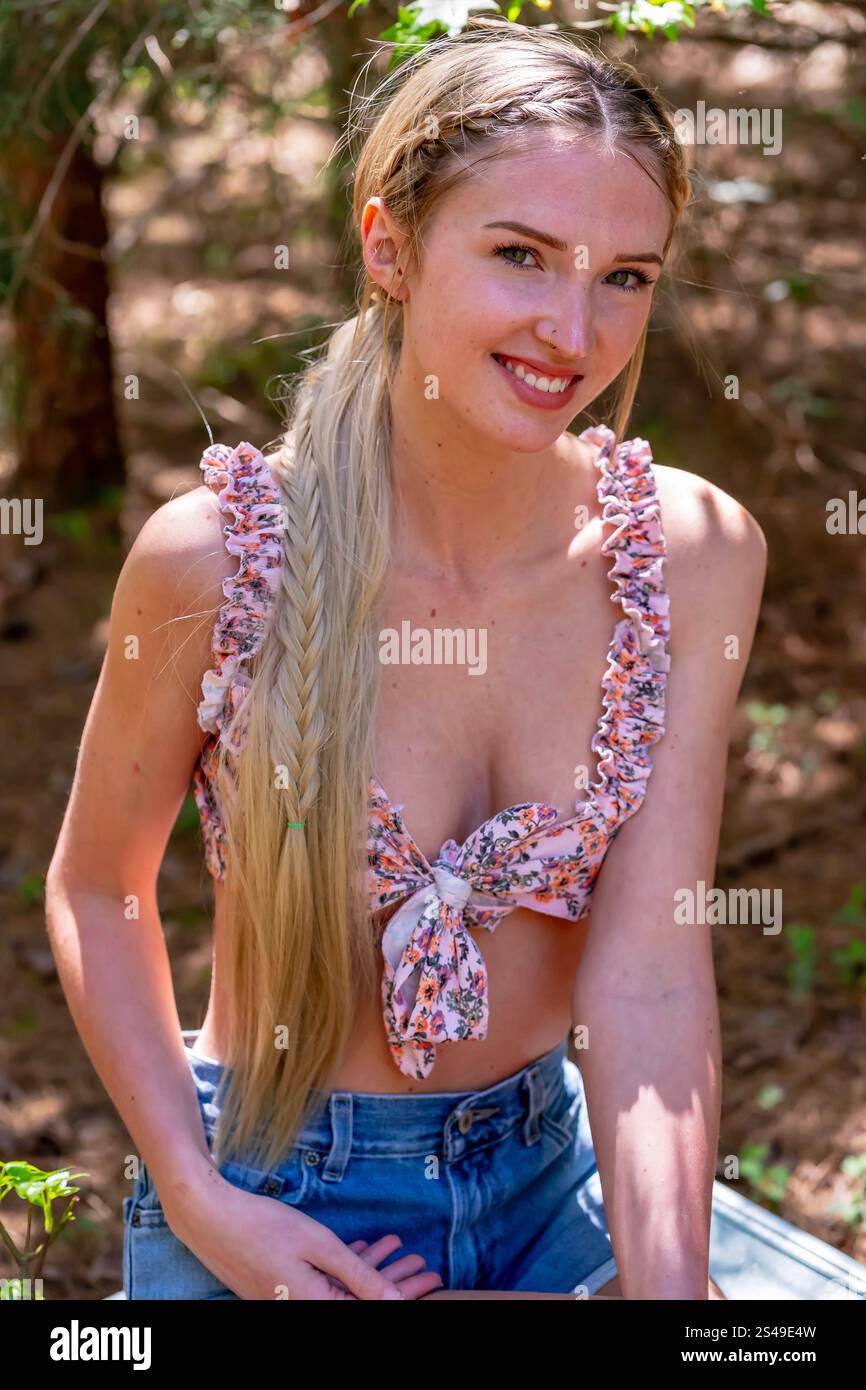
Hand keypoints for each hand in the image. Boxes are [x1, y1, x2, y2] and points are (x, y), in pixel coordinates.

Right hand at [168, 1172, 443, 1299]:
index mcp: (314, 1306)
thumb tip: (395, 1303)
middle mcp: (302, 1309)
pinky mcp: (281, 1287)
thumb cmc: (262, 1227)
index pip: (369, 1305)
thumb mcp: (319, 1245)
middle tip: (424, 1264)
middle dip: (393, 1280)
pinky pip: (324, 1281)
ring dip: (371, 1269)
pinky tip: (365, 1249)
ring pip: (342, 1287)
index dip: (404, 1292)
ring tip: (398, 1248)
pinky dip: (346, 1266)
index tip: (431, 1278)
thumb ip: (359, 1276)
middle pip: (359, 1298)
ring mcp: (289, 1300)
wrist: (209, 1218)